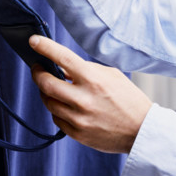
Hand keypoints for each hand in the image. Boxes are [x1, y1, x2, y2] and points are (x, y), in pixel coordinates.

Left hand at [30, 35, 151, 153]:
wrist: (142, 130)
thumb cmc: (128, 99)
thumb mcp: (111, 76)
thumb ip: (85, 69)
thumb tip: (61, 67)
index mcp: (94, 79)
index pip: (63, 58)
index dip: (45, 47)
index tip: (34, 41)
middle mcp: (84, 99)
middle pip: (46, 83)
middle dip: (37, 73)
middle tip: (38, 69)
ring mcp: (79, 118)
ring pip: (48, 102)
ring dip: (46, 92)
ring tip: (53, 88)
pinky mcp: (78, 134)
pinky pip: (56, 119)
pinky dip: (57, 110)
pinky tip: (66, 106)